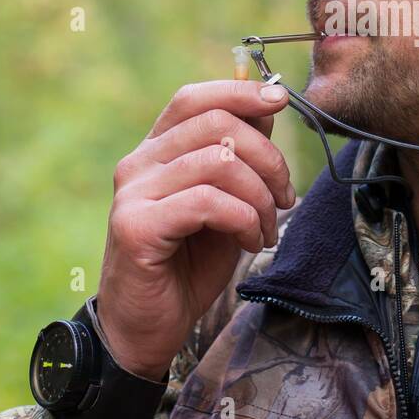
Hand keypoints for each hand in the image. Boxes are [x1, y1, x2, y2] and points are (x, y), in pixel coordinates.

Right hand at [95, 80, 295, 379]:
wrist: (147, 327)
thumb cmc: (188, 264)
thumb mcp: (224, 203)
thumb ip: (238, 159)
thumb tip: (267, 109)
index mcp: (155, 151)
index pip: (194, 99)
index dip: (240, 92)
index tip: (281, 99)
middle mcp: (137, 164)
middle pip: (216, 124)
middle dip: (268, 157)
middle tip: (285, 197)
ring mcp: (133, 193)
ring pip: (219, 162)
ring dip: (260, 197)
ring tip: (266, 229)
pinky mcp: (136, 226)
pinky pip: (208, 202)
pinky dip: (244, 220)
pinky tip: (250, 243)